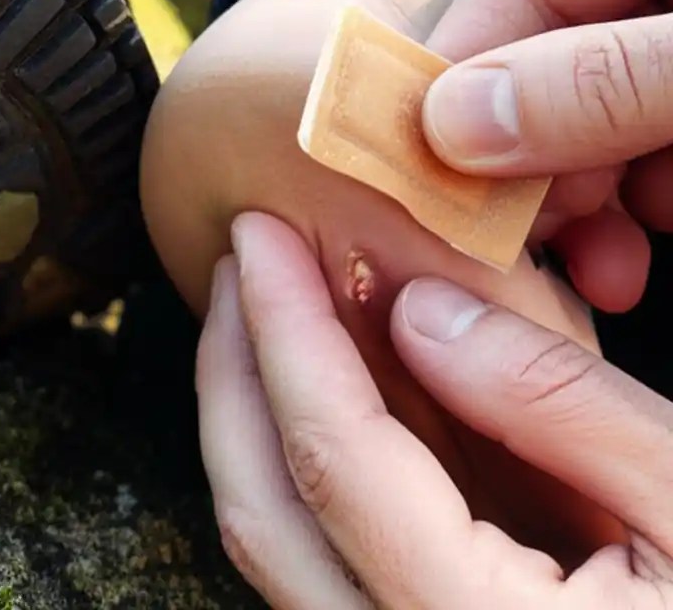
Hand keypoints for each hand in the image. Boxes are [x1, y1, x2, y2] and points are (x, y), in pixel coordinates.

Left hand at [200, 212, 672, 607]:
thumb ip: (563, 408)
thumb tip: (424, 314)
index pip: (332, 454)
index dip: (285, 330)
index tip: (260, 236)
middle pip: (259, 506)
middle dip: (232, 370)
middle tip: (244, 265)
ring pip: (270, 542)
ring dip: (250, 419)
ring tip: (265, 318)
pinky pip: (311, 560)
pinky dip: (295, 469)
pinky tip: (323, 403)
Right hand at [422, 0, 672, 312]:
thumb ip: (600, 84)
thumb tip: (457, 123)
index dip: (470, 71)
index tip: (431, 166)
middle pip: (560, 56)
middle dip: (539, 159)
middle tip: (522, 231)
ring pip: (607, 115)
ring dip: (590, 201)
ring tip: (599, 268)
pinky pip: (658, 145)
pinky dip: (643, 205)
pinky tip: (637, 253)